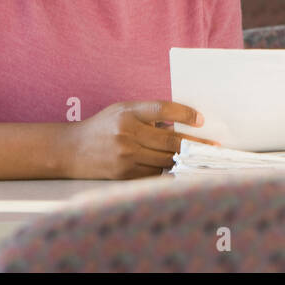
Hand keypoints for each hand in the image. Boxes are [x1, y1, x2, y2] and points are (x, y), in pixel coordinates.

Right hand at [56, 100, 218, 178]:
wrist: (71, 150)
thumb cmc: (102, 126)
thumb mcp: (122, 110)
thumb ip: (148, 114)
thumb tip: (181, 122)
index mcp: (127, 113)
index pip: (162, 109)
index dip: (184, 113)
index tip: (200, 119)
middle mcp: (126, 134)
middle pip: (170, 140)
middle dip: (195, 143)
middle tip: (214, 146)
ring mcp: (125, 156)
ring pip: (165, 159)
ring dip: (185, 159)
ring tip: (202, 157)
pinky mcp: (124, 174)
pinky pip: (154, 173)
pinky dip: (168, 170)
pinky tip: (180, 167)